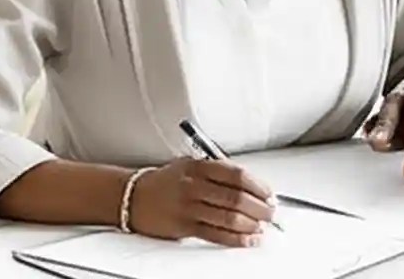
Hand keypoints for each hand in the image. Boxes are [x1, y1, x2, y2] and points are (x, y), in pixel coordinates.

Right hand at [128, 158, 276, 247]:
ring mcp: (189, 207)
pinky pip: (215, 234)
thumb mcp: (189, 165)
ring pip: (228, 217)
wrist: (132, 196)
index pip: (236, 174)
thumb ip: (216, 171)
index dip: (258, 185)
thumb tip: (249, 185)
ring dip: (251, 224)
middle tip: (271, 211)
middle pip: (236, 197)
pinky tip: (247, 239)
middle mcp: (194, 186)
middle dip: (259, 206)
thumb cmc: (165, 182)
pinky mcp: (184, 227)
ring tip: (262, 226)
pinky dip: (236, 238)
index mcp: (198, 167)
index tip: (269, 193)